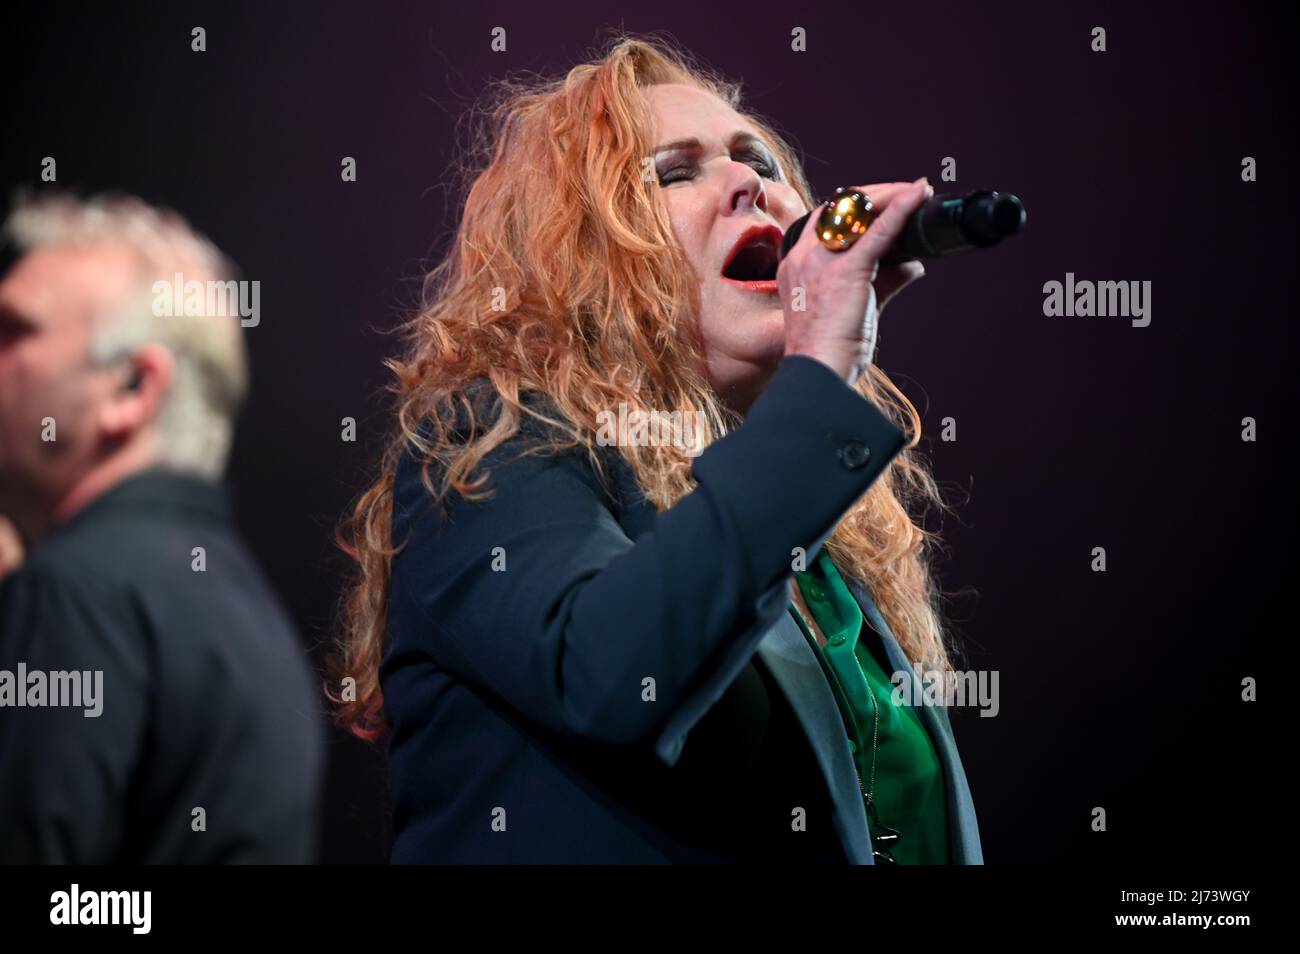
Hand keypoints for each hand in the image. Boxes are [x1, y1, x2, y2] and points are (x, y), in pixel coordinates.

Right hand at [778, 177, 933, 385]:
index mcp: (795, 267)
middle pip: (838, 206)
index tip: (883, 205)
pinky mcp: (846, 271)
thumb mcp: (854, 309)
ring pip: (857, 210)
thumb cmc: (830, 351)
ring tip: (917, 192)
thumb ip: (883, 281)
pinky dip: (901, 209)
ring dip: (891, 196)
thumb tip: (912, 266)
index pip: (824, 219)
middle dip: (875, 195)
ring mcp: (821, 262)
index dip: (854, 207)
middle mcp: (802, 258)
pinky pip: (878, 232)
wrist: (819, 373)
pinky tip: (919, 195)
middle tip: (907, 194)